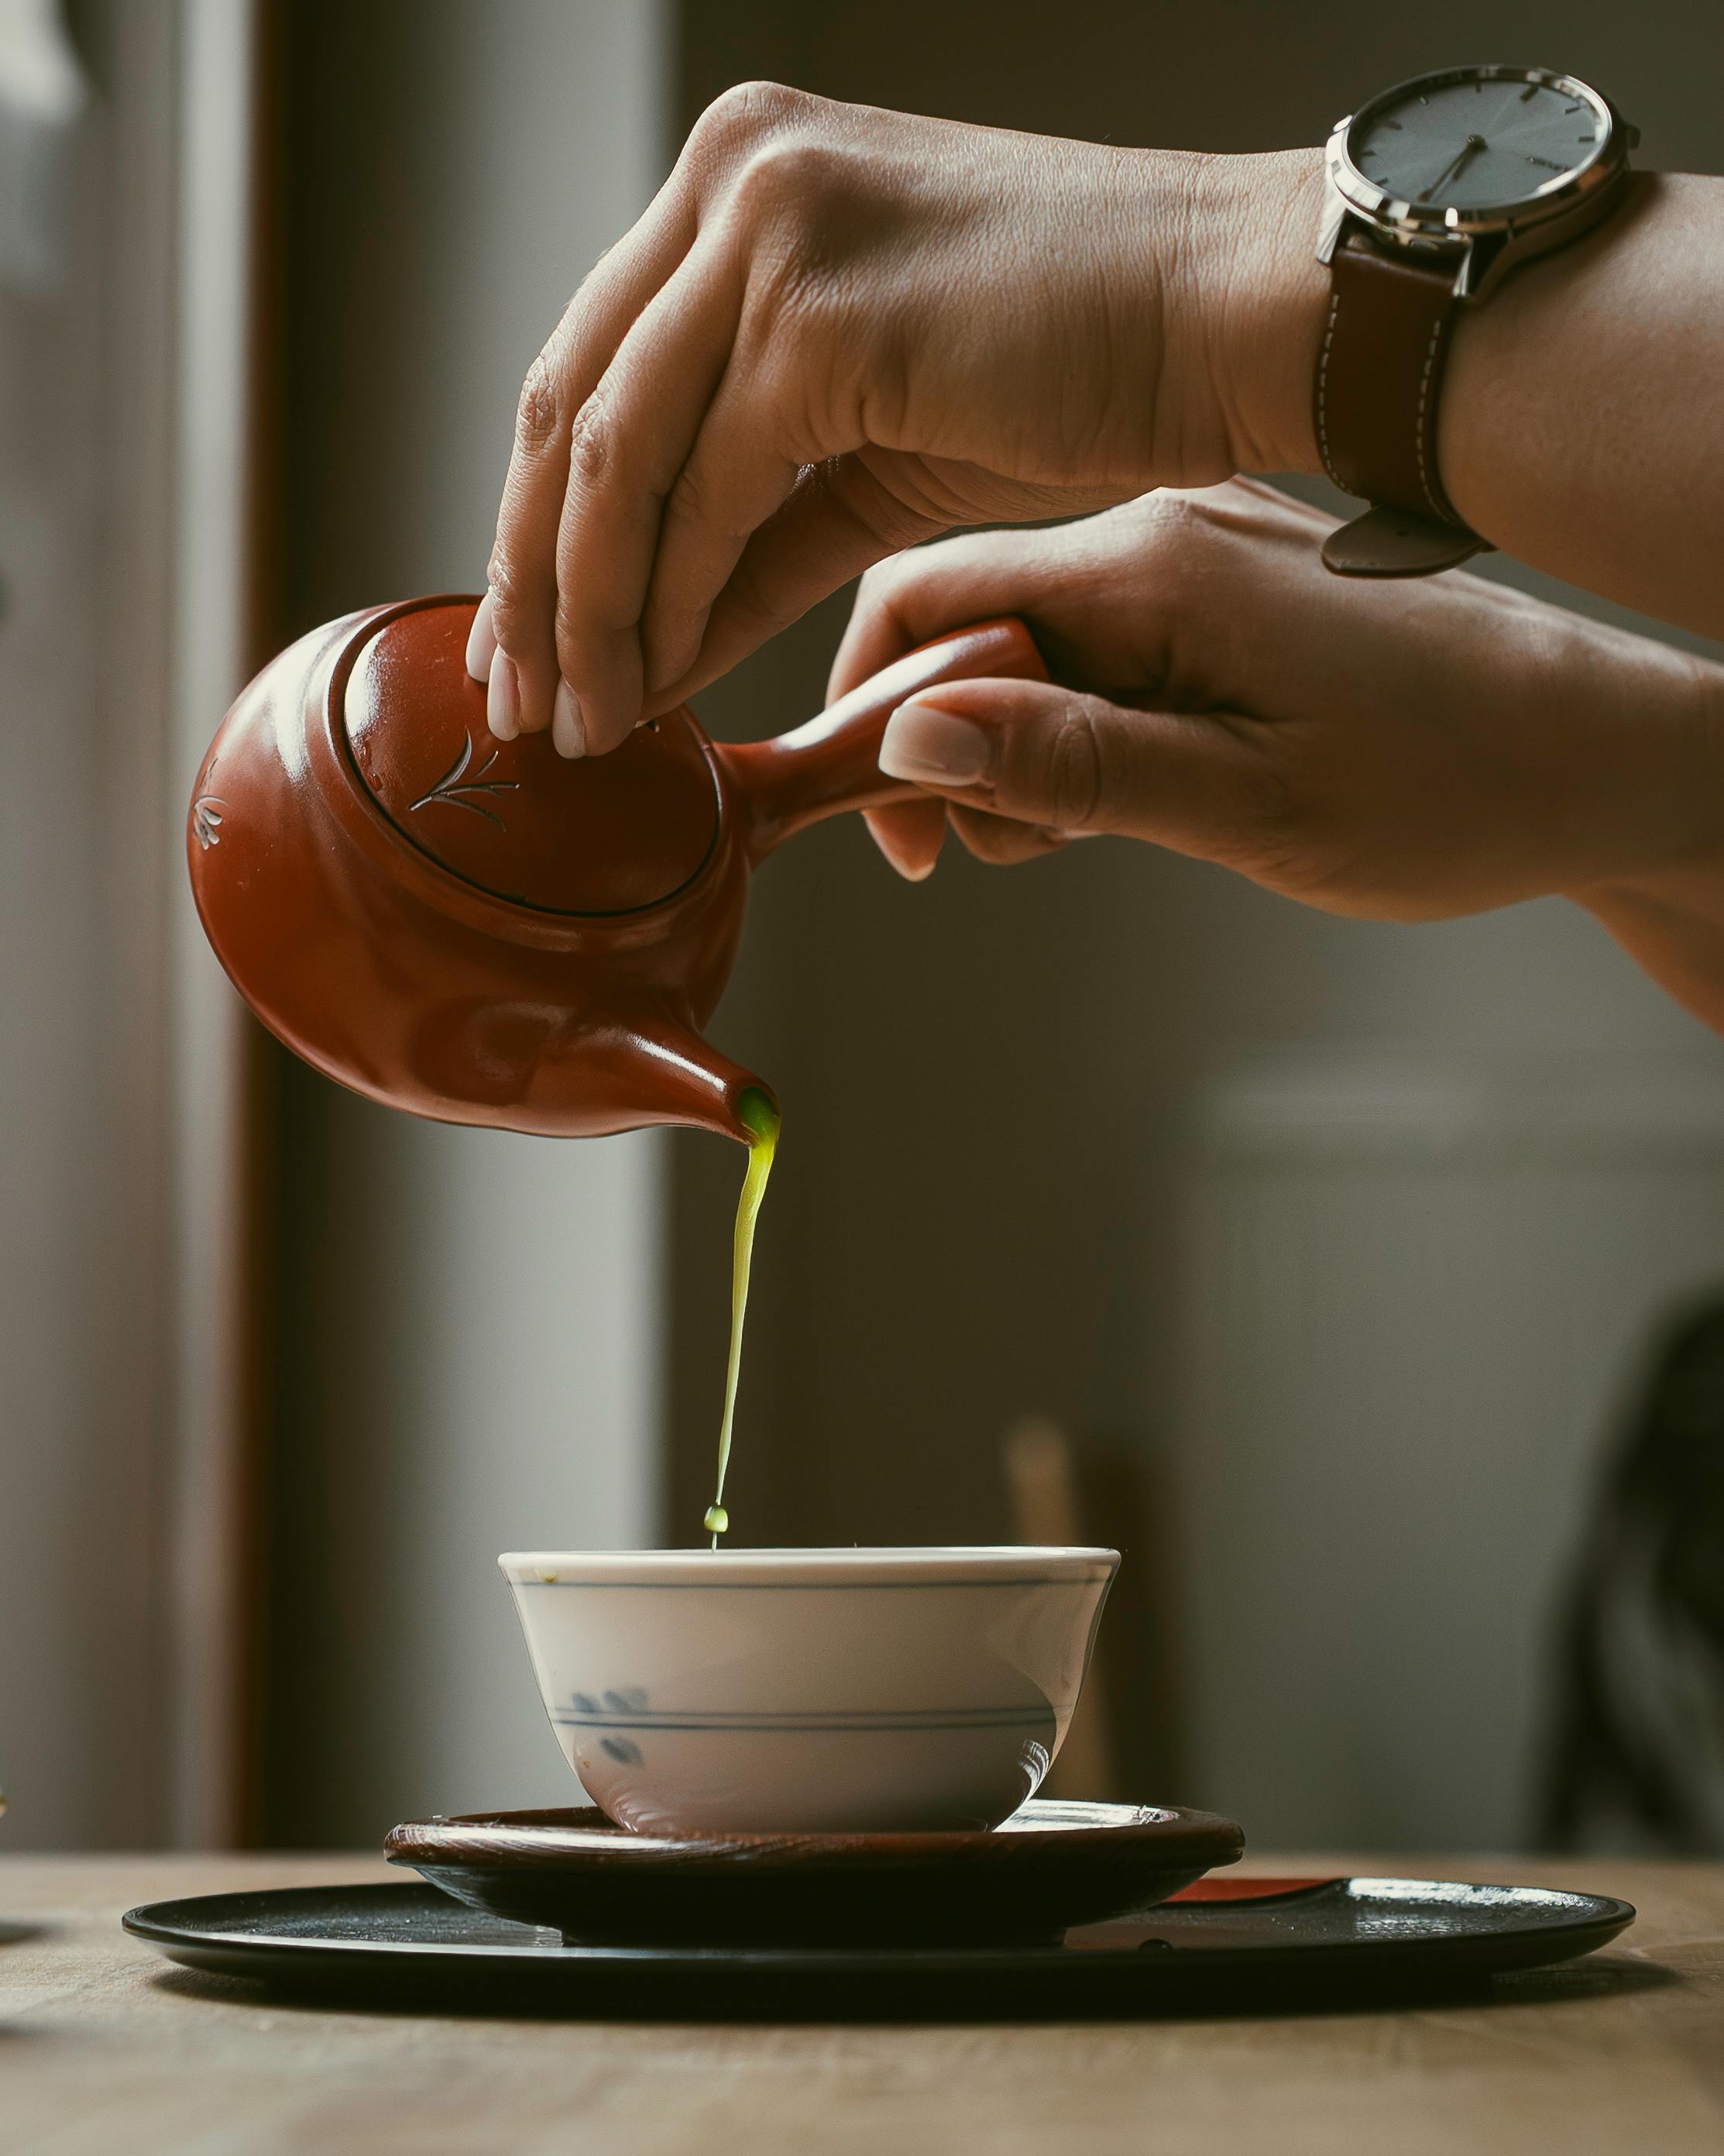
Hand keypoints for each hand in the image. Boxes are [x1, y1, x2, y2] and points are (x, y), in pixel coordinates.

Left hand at [466, 82, 1323, 754]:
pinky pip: (701, 493)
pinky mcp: (820, 308)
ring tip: (589, 722)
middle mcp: (731, 175)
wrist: (1231, 315)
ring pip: (615, 459)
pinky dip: (670, 604)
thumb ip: (750, 521)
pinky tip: (664, 684)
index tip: (527, 639)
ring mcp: (768, 227)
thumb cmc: (1084, 370)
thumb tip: (651, 636)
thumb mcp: (876, 445)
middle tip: (524, 704)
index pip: (587, 364)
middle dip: (534, 581)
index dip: (537, 519)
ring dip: (590, 613)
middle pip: (569, 407)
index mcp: (737, 177)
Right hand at [829, 484, 1723, 1028]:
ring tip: (1079, 836)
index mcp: (1152, 566)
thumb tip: (908, 733)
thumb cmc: (1451, 785)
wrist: (1604, 756)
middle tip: (994, 854)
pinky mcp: (1230, 598)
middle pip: (965, 625)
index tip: (889, 834)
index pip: (927, 598)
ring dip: (1016, 753)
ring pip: (1028, 647)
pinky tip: (1129, 797)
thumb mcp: (1246, 802)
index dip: (868, 717)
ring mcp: (1200, 559)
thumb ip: (1073, 764)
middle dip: (943, 748)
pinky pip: (1100, 654)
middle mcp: (1164, 534)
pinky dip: (1079, 734)